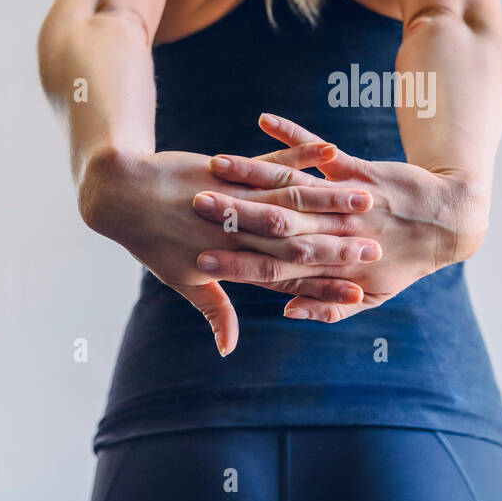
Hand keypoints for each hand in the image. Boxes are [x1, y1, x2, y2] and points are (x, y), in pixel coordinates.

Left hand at [78, 143, 378, 354]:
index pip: (290, 280)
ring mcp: (237, 200)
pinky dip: (303, 154)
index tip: (358, 294)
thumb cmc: (153, 240)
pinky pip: (275, 162)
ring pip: (294, 202)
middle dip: (343, 246)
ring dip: (333, 201)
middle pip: (302, 242)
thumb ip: (215, 311)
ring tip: (368, 200)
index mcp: (235, 263)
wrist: (123, 194)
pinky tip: (331, 151)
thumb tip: (228, 349)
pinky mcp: (232, 170)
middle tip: (378, 248)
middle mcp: (241, 234)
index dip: (324, 287)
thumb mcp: (183, 282)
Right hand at [190, 114, 490, 322]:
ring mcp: (346, 201)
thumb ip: (328, 307)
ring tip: (218, 164)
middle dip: (233, 215)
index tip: (201, 259)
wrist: (451, 223)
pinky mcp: (359, 171)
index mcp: (333, 266)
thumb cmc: (407, 261)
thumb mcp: (374, 294)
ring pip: (293, 189)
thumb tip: (287, 312)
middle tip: (195, 207)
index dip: (237, 263)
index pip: (275, 267)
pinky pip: (321, 151)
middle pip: (275, 226)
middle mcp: (336, 234)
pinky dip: (294, 136)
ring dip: (253, 174)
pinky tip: (266, 120)